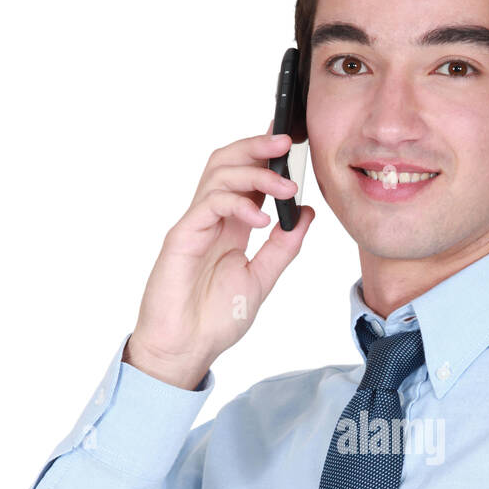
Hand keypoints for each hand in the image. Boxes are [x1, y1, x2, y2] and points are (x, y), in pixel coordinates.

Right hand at [123, 127, 314, 387]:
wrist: (185, 349)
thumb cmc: (214, 319)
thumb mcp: (262, 280)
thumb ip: (284, 247)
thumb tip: (306, 214)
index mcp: (231, 226)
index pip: (246, 177)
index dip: (265, 154)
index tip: (292, 140)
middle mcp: (212, 219)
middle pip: (228, 163)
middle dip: (257, 147)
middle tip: (287, 142)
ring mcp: (195, 225)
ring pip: (218, 175)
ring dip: (255, 173)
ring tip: (286, 187)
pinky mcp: (182, 237)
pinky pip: (209, 205)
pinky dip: (238, 204)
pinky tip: (262, 219)